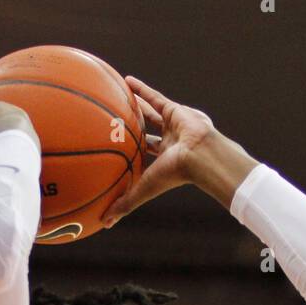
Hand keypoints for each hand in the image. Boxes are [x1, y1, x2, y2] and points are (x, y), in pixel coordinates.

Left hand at [101, 76, 216, 227]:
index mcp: (163, 162)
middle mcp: (168, 143)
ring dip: (136, 107)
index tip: (118, 155)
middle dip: (133, 131)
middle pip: (147, 135)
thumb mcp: (144, 189)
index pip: (144, 159)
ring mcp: (172, 125)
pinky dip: (141, 90)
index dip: (132, 157)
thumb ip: (125, 204)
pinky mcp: (175, 110)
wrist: (200, 156)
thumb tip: (105, 223)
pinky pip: (155, 97)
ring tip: (120, 98)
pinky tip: (126, 81)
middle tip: (117, 124)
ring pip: (150, 114)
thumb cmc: (175, 175)